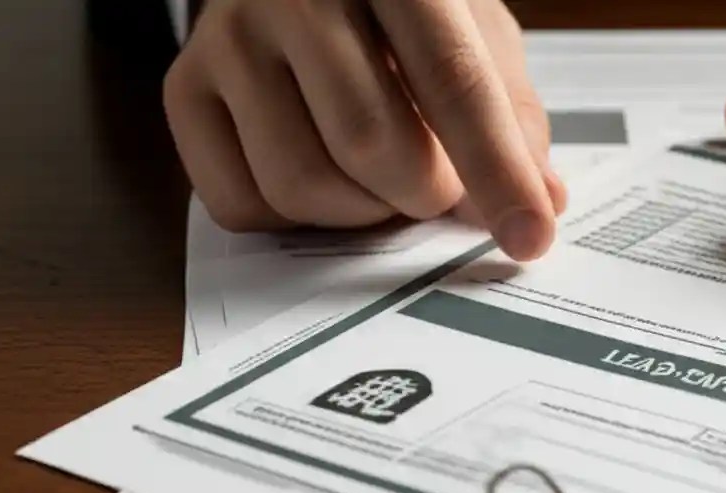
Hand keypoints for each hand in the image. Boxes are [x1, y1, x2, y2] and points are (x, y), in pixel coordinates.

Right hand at [163, 0, 564, 259]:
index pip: (453, 80)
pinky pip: (240, 204)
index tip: (528, 236)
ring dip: (359, 213)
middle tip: (434, 187)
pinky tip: (320, 176)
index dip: (496, 170)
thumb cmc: (400, 12)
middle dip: (422, 195)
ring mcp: (228, 37)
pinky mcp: (184, 88)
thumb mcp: (474, 34)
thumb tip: (541, 200)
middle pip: (370, 143)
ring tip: (377, 179)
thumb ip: (511, 114)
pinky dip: (295, 220)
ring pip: (302, 184)